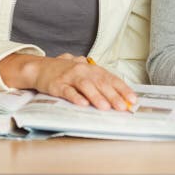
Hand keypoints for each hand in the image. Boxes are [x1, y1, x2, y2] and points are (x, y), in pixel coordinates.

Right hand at [0, 53, 136, 110]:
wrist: (41, 67)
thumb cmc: (67, 73)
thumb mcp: (85, 73)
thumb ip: (99, 82)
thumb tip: (119, 96)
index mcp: (92, 69)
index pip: (111, 78)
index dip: (123, 89)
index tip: (132, 99)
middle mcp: (83, 70)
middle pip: (100, 83)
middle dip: (113, 96)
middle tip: (122, 107)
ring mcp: (70, 77)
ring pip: (85, 86)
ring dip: (96, 97)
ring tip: (105, 107)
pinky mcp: (57, 85)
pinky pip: (67, 91)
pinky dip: (75, 98)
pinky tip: (82, 104)